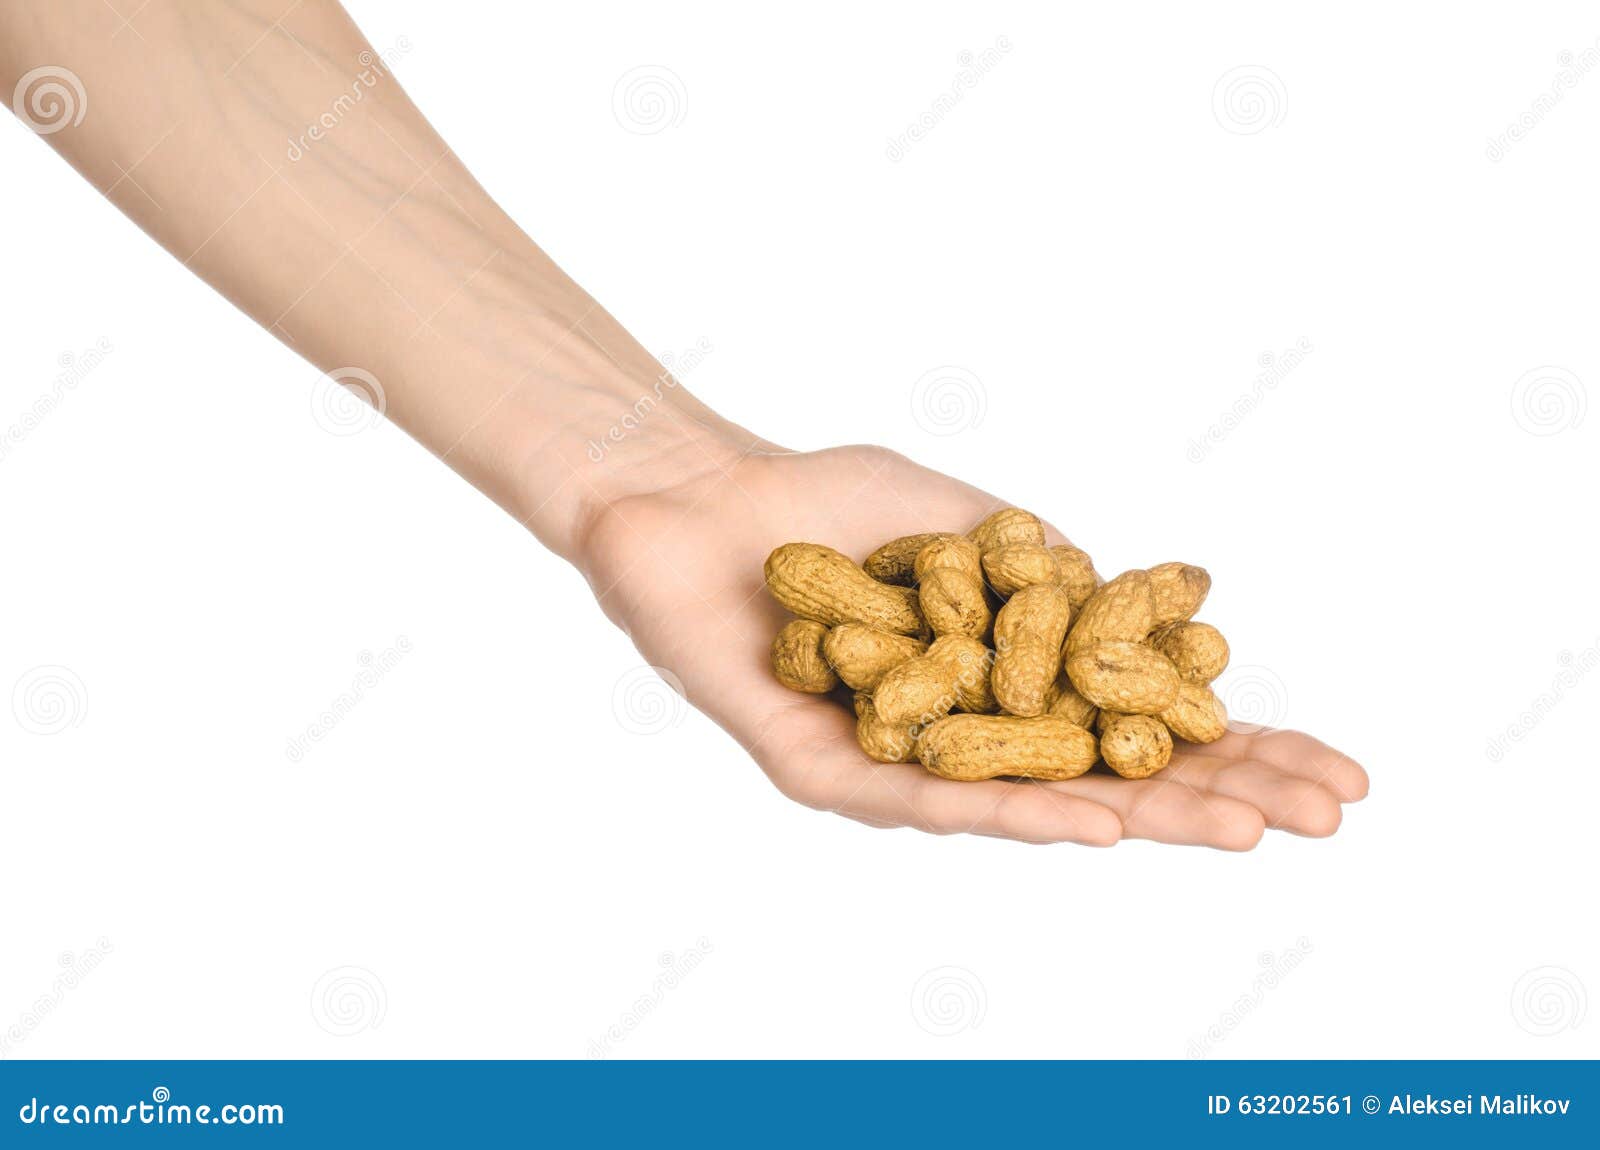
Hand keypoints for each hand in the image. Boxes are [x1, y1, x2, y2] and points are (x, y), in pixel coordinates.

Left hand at [577, 442, 1367, 847]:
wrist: (701, 498)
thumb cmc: (829, 506)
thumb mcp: (974, 525)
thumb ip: (1058, 575)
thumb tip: (1172, 606)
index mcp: (999, 685)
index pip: (1131, 725)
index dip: (1232, 744)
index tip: (1334, 765)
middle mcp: (957, 737)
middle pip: (1102, 779)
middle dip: (1215, 796)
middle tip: (1324, 817)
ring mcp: (895, 761)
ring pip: (1029, 803)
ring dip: (1142, 816)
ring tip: (1241, 830)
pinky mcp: (822, 769)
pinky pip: (919, 798)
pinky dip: (1011, 808)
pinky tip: (1096, 822)